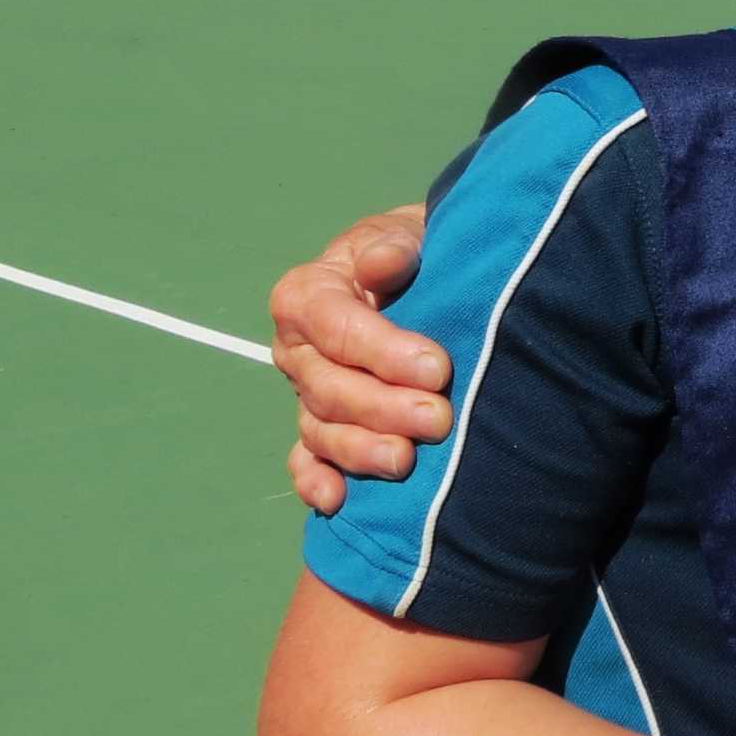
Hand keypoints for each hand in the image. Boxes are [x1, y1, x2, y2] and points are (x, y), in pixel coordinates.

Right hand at [270, 204, 448, 512]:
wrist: (420, 277)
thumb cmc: (408, 254)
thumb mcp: (400, 234)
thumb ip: (391, 247)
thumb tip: (384, 262)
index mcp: (307, 295)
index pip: (335, 326)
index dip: (383, 350)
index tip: (437, 367)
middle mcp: (297, 349)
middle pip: (329, 387)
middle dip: (383, 407)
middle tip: (439, 418)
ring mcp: (306, 394)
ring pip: (322, 430)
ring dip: (360, 451)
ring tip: (405, 461)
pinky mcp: (321, 428)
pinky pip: (307, 460)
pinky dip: (315, 482)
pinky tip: (337, 501)